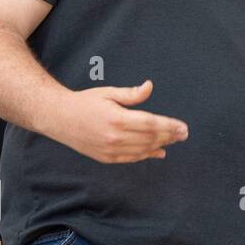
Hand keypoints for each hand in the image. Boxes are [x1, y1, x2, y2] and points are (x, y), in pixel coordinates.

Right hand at [54, 79, 187, 162]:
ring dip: (161, 145)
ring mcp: (109, 149)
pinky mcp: (105, 157)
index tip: (183, 127)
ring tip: (175, 140)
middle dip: (170, 136)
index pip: (151, 124)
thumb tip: (149, 86)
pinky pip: (131, 158)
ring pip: (142, 150)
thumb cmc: (85, 102)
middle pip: (150, 138)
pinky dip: (146, 155)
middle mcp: (114, 137)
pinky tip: (159, 151)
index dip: (169, 126)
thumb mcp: (108, 93)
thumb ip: (131, 94)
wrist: (59, 118)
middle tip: (184, 134)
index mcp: (116, 118)